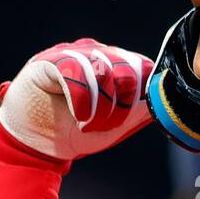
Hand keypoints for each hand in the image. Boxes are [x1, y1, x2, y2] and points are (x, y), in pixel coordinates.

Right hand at [0, 39, 153, 161]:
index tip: (127, 119)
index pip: (143, 66)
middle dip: (122, 103)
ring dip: (101, 106)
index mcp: (115, 64)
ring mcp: (72, 53)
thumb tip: (163, 101)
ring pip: (103, 69)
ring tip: (88, 124)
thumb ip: (139, 110)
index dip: (141, 94)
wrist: (36, 144)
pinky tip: (78, 116)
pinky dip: (82, 100)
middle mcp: (96, 54)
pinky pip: (75, 71)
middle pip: (128, 66)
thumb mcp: (115, 125)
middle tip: (105, 125)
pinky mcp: (48, 60)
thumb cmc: (75, 132)